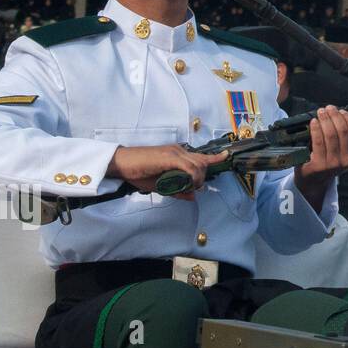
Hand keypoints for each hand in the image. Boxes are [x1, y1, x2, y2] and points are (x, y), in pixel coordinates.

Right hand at [107, 144, 229, 200]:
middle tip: (191, 188)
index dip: (215, 157)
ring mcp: (174, 152)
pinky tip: (186, 184)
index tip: (226, 156)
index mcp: (177, 154)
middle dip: (202, 177)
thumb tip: (193, 197)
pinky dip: (191, 177)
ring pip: (198, 165)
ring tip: (184, 188)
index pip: (200, 156)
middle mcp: (178, 150)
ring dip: (196, 180)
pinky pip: (189, 167)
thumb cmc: (137, 172)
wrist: (121, 163)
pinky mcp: (169, 157)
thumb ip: (177, 190)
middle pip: (202, 162)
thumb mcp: (160, 185)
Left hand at [294, 106, 347, 209]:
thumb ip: (345, 138)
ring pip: (331, 135)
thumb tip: (340, 114)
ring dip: (325, 120)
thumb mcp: (342, 153)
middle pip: (343, 131)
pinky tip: (313, 122)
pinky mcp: (320, 165)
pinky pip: (318, 142)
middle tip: (328, 108)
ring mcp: (334, 164)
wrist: (313, 181)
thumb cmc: (327, 162)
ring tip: (321, 112)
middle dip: (335, 116)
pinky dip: (316, 129)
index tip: (341, 111)